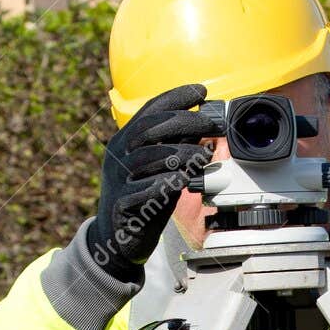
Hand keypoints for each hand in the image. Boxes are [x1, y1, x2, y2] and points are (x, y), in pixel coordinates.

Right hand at [86, 83, 221, 282]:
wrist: (118, 238)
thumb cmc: (145, 198)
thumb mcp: (163, 168)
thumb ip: (177, 148)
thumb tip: (203, 127)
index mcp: (127, 140)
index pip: (150, 110)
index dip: (175, 97)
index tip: (202, 91)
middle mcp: (118, 155)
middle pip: (149, 128)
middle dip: (185, 122)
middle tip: (212, 125)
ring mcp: (118, 179)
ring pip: (147, 157)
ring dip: (180, 153)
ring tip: (203, 156)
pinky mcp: (122, 204)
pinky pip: (144, 190)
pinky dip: (166, 183)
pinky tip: (184, 180)